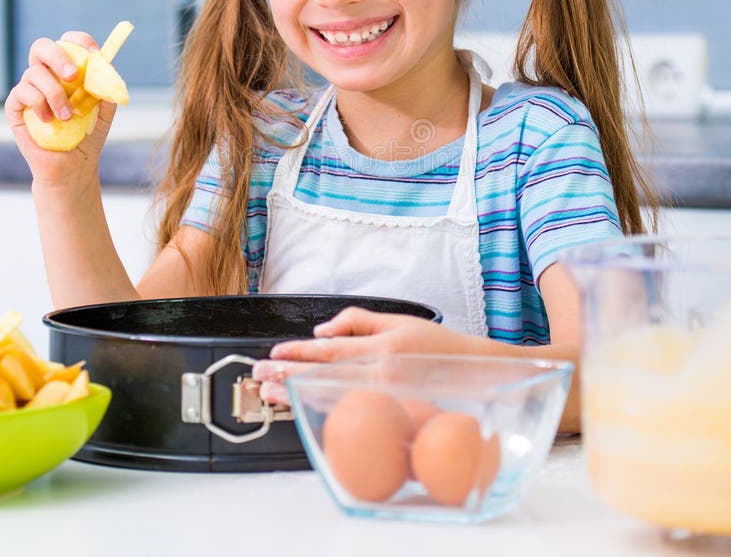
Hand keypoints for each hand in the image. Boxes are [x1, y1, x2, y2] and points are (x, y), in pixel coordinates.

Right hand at [5, 32, 115, 185]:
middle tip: (74, 75)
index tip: (94, 53)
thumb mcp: (104, 110)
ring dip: (55, 94)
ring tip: (68, 116)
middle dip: (59, 56)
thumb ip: (105, 87)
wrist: (74, 166)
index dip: (80, 41)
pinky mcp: (16, 107)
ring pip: (34, 73)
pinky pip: (22, 93)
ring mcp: (29, 90)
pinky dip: (39, 104)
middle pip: (42, 47)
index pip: (69, 43)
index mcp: (69, 72)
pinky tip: (50, 121)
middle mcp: (47, 76)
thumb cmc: (88, 135)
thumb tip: (104, 65)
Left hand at [252, 307, 475, 404]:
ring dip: (297, 395)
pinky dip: (321, 407)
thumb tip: (321, 332)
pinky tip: (302, 406)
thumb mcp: (397, 319)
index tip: (274, 356)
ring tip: (270, 394)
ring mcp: (386, 397)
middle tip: (259, 376)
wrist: (471, 370)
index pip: (331, 351)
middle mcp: (382, 374)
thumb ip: (357, 321)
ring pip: (331, 396)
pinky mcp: (390, 412)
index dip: (299, 354)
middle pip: (325, 376)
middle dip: (288, 376)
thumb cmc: (435, 344)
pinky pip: (349, 409)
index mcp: (383, 347)